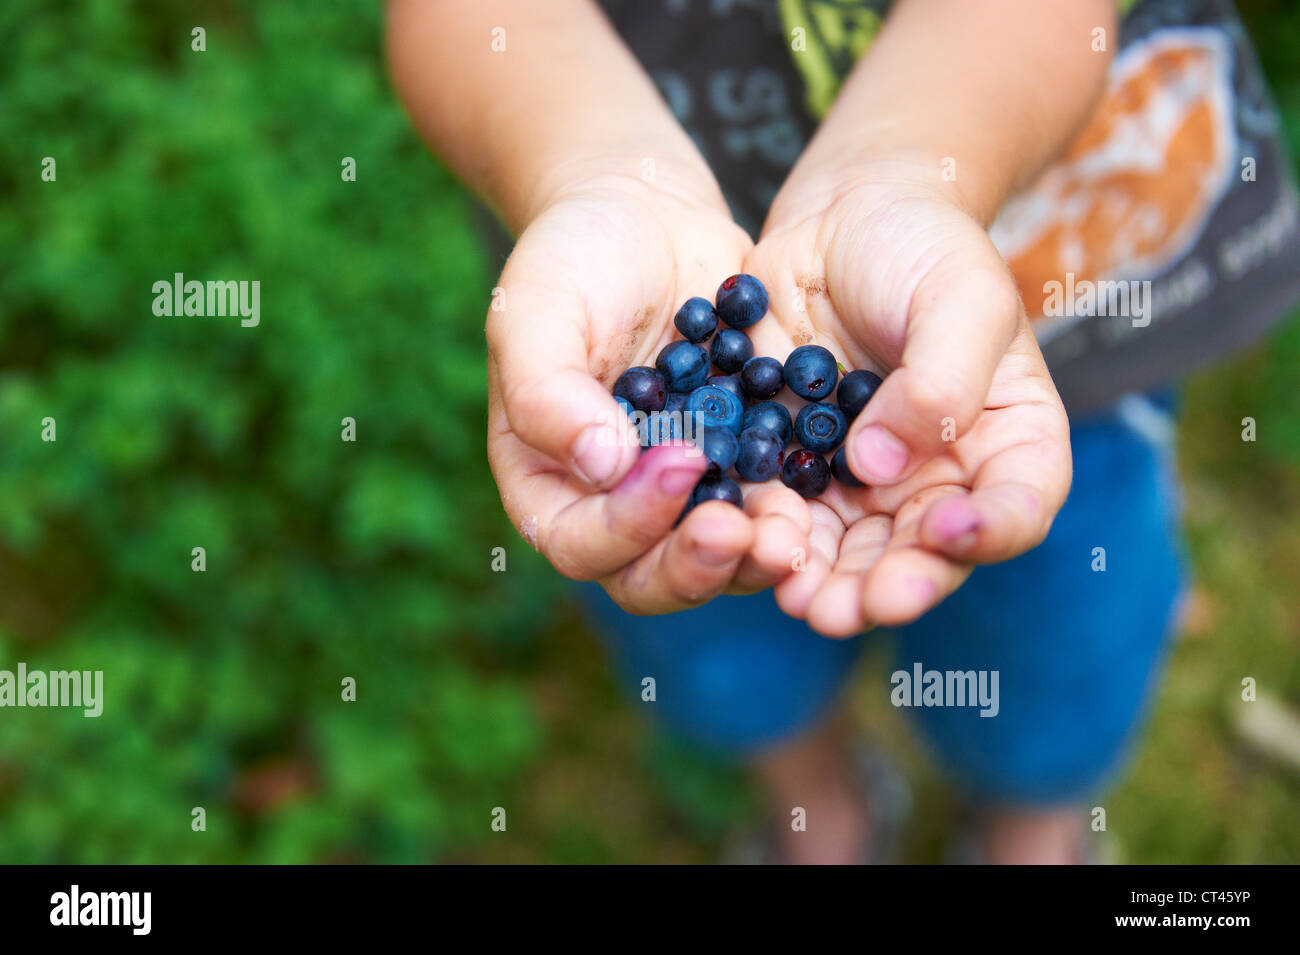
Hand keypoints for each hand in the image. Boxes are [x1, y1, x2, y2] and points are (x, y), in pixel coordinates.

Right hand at [487, 169, 812, 612]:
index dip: (628, 526)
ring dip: (755, 551)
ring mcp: (683, 488)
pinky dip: (796, 506)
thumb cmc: (571, 258)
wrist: (644, 212)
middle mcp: (616, 504)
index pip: (582, 542)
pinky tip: (827, 485)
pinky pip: (767, 502)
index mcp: (550, 484)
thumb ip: (548, 393)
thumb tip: (602, 467)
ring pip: (718, 554)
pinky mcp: (741, 461)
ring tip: (792, 529)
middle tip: (743, 532)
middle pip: (652, 576)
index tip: (679, 464)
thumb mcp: (535, 311)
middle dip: (698, 564)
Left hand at [743, 164, 1071, 635]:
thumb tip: (882, 465)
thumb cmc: (925, 246)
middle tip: (854, 608)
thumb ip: (939, 381)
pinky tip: (742, 544)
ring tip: (798, 601)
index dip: (990, 531)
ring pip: (847, 548)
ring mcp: (861, 478)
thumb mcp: (958, 296)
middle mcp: (937, 477)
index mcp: (1005, 441)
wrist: (846, 213)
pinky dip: (764, 533)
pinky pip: (781, 509)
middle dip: (887, 584)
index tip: (950, 532)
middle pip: (922, 552)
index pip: (1017, 505)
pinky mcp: (792, 463)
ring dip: (822, 580)